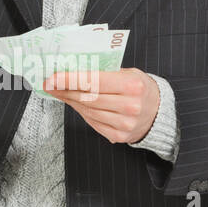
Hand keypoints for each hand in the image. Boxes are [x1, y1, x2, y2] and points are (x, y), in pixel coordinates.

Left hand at [42, 68, 160, 144]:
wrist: (158, 112)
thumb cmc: (140, 88)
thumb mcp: (128, 73)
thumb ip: (104, 72)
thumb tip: (74, 70)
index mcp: (132, 86)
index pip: (95, 81)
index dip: (71, 79)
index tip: (54, 77)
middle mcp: (129, 106)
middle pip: (88, 98)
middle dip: (65, 90)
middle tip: (49, 83)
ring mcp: (124, 124)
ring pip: (88, 111)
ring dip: (70, 101)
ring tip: (59, 92)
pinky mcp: (119, 136)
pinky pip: (93, 122)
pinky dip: (81, 111)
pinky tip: (73, 103)